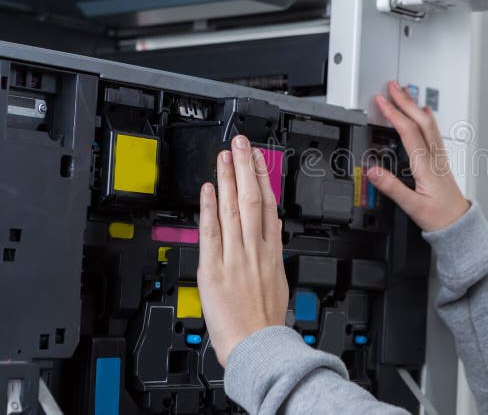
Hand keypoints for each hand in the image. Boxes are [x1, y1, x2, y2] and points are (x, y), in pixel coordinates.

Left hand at [197, 135, 288, 366]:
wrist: (257, 345)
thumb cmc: (266, 321)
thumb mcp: (277, 283)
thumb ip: (270, 256)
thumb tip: (269, 236)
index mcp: (272, 253)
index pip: (270, 206)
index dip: (264, 179)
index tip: (259, 159)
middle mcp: (255, 250)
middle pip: (253, 199)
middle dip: (247, 167)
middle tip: (241, 143)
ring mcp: (236, 257)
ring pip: (234, 209)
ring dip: (229, 179)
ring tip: (225, 155)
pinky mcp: (215, 268)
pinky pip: (212, 232)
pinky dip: (210, 208)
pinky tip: (209, 188)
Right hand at [367, 80, 469, 231]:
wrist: (459, 225)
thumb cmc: (439, 217)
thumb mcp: (412, 207)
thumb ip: (391, 188)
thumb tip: (372, 171)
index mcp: (426, 166)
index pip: (409, 132)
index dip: (394, 114)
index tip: (382, 101)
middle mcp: (435, 158)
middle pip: (420, 121)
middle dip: (405, 101)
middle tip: (391, 85)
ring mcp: (440, 157)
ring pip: (428, 123)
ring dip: (414, 105)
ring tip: (404, 91)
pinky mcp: (441, 160)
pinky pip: (434, 131)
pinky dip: (426, 116)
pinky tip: (424, 111)